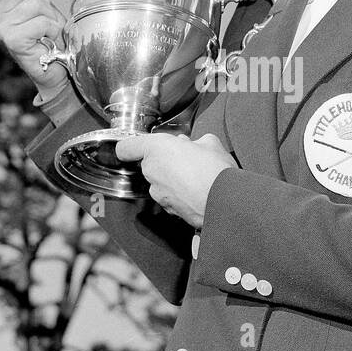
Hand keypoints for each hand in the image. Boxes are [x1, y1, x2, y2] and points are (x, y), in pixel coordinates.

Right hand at [0, 0, 70, 97]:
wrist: (56, 69)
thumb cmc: (50, 37)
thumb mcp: (42, 6)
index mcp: (0, 5)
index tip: (38, 0)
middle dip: (43, 2)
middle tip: (46, 20)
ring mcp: (2, 28)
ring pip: (35, 4)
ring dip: (51, 19)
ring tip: (49, 33)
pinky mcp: (13, 40)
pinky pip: (41, 22)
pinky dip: (53, 31)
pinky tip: (48, 41)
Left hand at [114, 133, 236, 227]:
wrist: (225, 202)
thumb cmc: (215, 171)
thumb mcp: (210, 142)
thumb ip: (196, 141)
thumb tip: (197, 145)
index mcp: (156, 149)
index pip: (127, 147)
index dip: (131, 146)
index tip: (137, 146)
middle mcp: (152, 171)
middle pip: (149, 163)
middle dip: (165, 160)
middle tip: (185, 157)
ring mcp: (158, 192)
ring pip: (160, 181)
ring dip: (173, 178)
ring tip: (196, 176)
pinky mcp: (168, 209)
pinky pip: (170, 197)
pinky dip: (180, 194)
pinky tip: (197, 190)